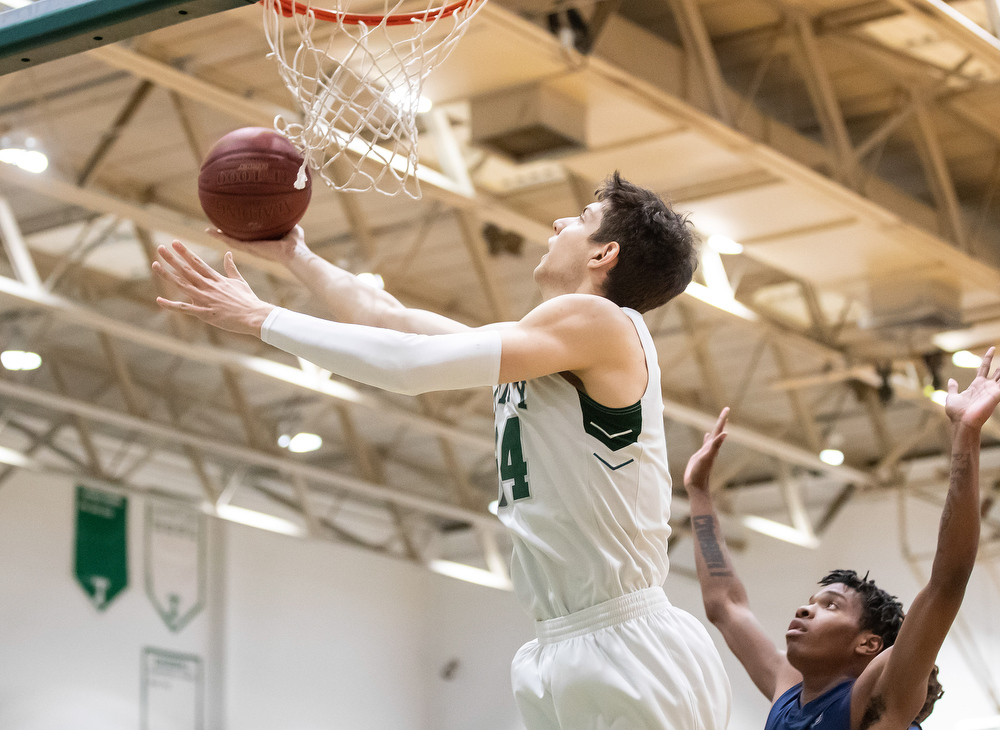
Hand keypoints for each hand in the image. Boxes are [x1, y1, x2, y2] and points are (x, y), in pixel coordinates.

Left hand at [152, 241, 274, 336]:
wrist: (253, 316)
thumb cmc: (248, 299)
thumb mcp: (239, 281)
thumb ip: (231, 267)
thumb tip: (228, 253)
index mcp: (216, 278)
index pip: (197, 262)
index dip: (184, 252)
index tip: (174, 243)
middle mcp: (208, 286)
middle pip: (186, 270)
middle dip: (172, 258)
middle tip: (160, 248)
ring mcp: (205, 299)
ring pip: (182, 285)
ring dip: (167, 275)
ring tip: (155, 264)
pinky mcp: (204, 313)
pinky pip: (184, 308)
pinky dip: (171, 305)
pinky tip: (159, 300)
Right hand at [207, 224, 307, 265]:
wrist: (295, 252)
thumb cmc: (295, 243)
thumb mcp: (290, 226)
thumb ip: (286, 219)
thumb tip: (288, 209)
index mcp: (262, 243)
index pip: (248, 237)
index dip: (239, 232)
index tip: (231, 226)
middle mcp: (254, 247)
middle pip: (236, 240)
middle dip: (226, 235)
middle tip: (215, 229)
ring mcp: (250, 248)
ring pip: (231, 241)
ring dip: (219, 236)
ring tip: (208, 230)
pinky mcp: (249, 248)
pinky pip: (232, 241)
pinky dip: (221, 236)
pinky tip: (211, 231)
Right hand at [683, 407, 728, 494]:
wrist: (696, 486)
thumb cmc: (700, 473)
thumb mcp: (707, 457)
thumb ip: (715, 446)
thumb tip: (725, 434)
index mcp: (713, 447)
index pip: (719, 429)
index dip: (722, 419)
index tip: (727, 408)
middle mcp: (712, 448)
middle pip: (718, 431)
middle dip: (721, 420)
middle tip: (726, 410)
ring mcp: (706, 452)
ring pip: (713, 437)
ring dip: (716, 428)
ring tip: (719, 422)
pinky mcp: (701, 456)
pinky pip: (705, 444)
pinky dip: (707, 438)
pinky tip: (707, 436)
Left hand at [945, 347, 999, 430]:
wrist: (961, 422)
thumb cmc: (956, 412)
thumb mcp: (952, 397)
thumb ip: (953, 388)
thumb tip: (952, 380)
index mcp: (976, 385)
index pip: (984, 368)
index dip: (987, 358)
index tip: (991, 349)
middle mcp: (986, 386)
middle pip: (997, 371)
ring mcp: (992, 390)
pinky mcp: (996, 395)